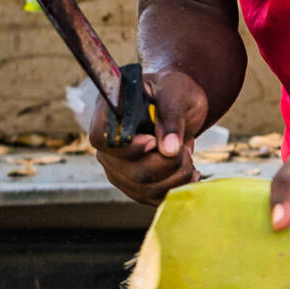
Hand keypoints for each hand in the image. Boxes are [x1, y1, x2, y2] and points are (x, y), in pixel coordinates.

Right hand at [92, 68, 207, 204]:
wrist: (180, 104)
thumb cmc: (173, 91)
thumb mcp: (175, 93)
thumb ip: (172, 117)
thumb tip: (169, 150)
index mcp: (109, 113)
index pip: (100, 138)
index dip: (126, 147)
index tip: (152, 141)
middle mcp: (108, 145)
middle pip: (126, 169)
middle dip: (165, 162)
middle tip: (184, 146)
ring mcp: (119, 168)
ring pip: (143, 188)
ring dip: (176, 175)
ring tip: (188, 154)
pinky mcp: (136, 185)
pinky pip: (154, 197)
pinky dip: (177, 187)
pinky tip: (190, 171)